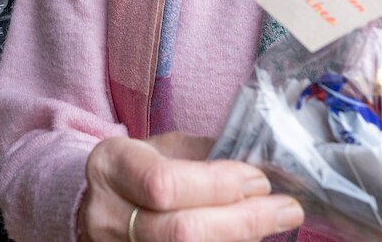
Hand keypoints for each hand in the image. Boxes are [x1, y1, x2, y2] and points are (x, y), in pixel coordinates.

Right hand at [80, 133, 303, 240]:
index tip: (259, 180)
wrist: (95, 206)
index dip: (217, 186)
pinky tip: (248, 238)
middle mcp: (108, 216)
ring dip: (241, 240)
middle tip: (286, 209)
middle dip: (244, 221)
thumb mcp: (161, 148)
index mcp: (112, 167)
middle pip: (182, 232)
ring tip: (271, 224)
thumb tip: (263, 166)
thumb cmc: (138, 170)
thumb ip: (206, 156)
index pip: (164, 184)